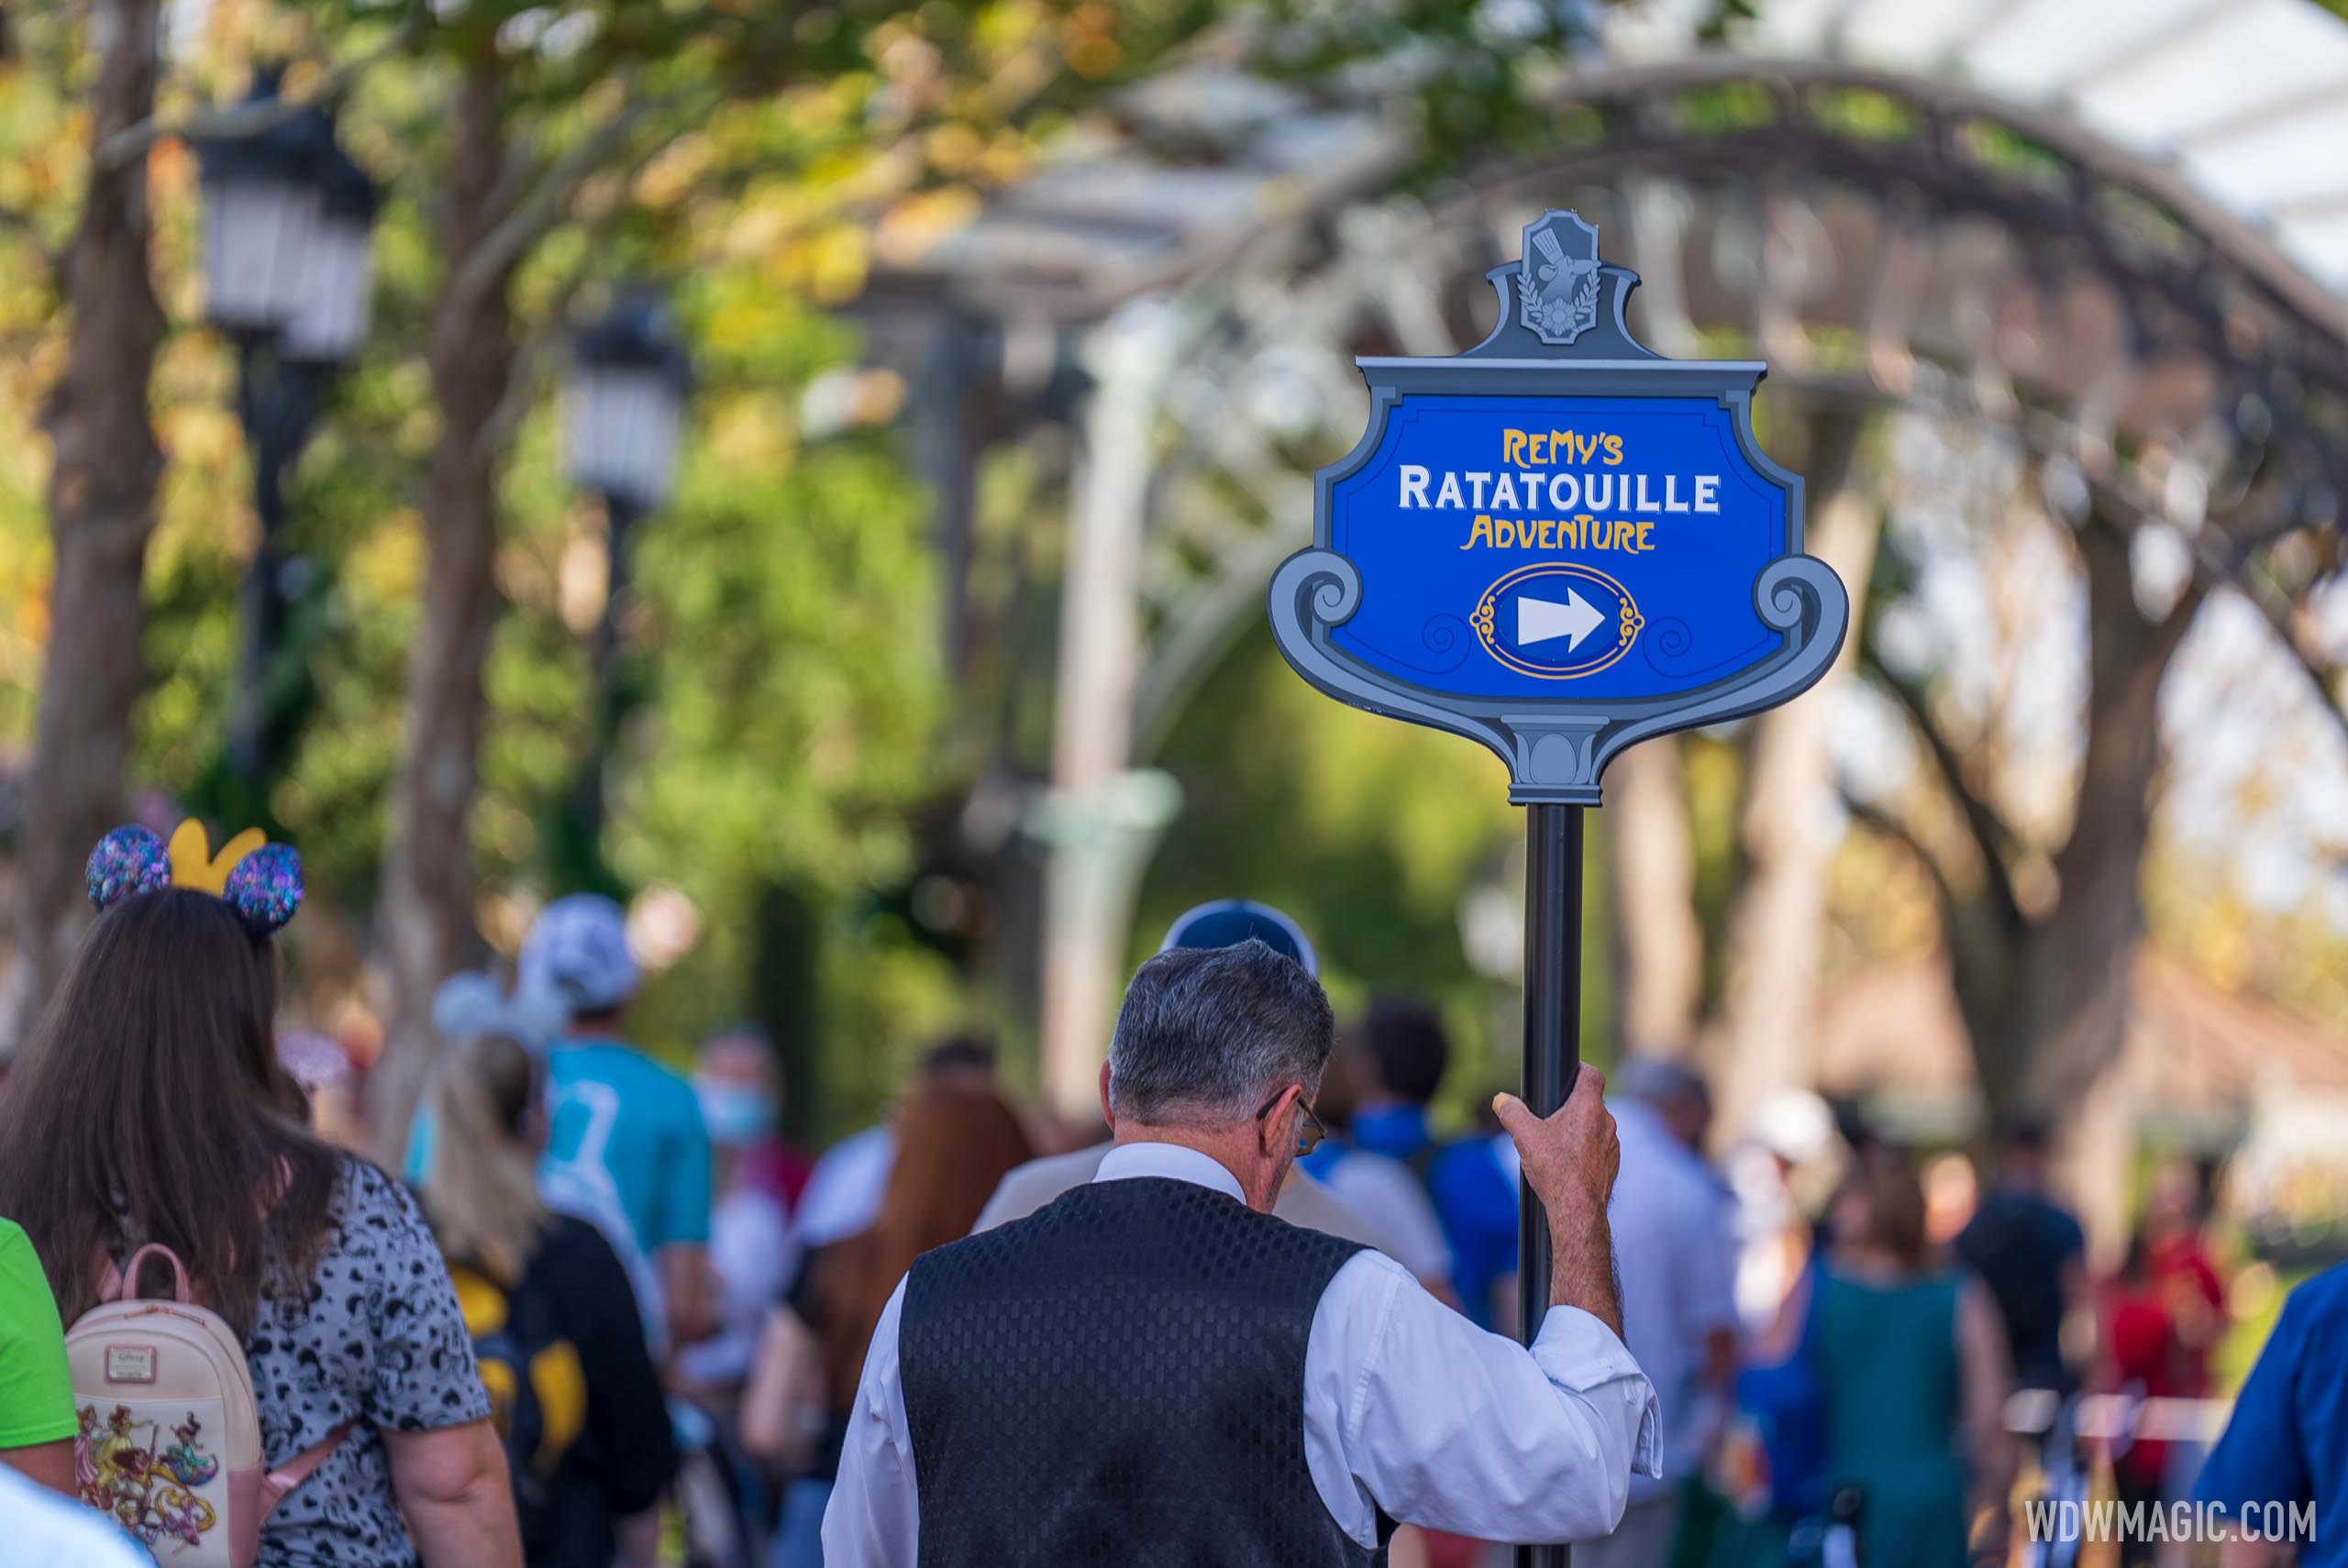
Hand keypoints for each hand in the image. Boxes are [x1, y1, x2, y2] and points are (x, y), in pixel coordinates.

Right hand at [1493, 1066, 1622, 1332]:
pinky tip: (1568, 1165)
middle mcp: (1606, 1122)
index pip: (1592, 1075)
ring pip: (1595, 1127)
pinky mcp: (1612, 1164)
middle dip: (1571, 1106)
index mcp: (1588, 1108)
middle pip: (1590, 1102)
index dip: (1581, 1069)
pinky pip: (1599, 1148)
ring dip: (1579, 1130)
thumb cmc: (1555, 1170)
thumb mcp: (1525, 1137)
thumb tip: (1501, 1100)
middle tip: (1550, 1118)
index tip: (1569, 1074)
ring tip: (1556, 1146)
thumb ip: (1511, 1112)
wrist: (1577, 1210)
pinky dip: (1585, 1151)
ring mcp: (1612, 1145)